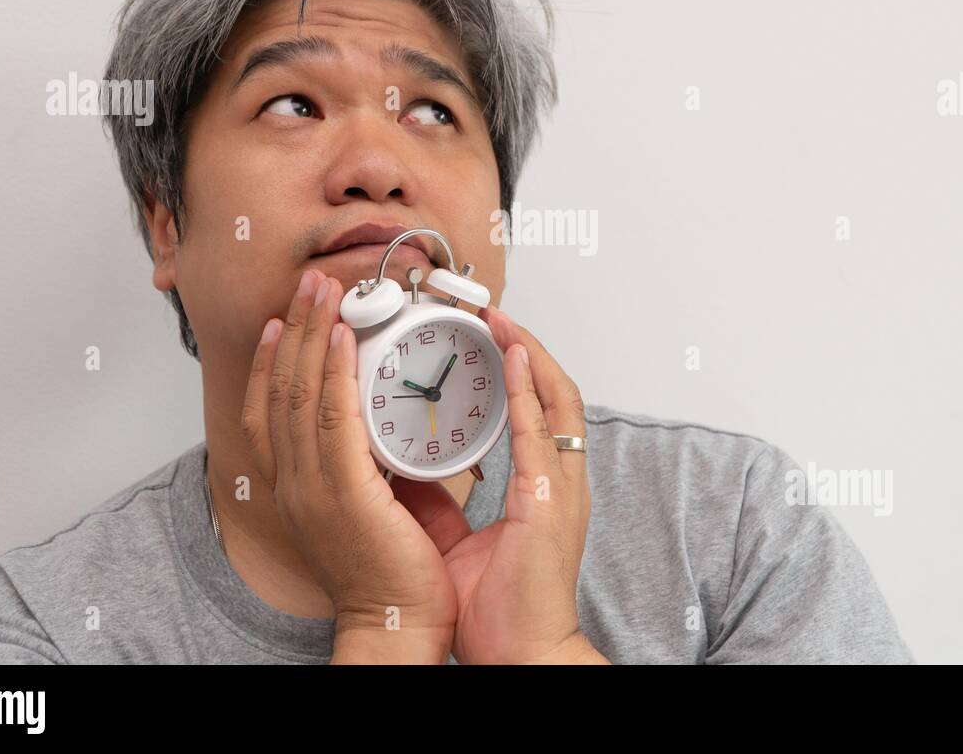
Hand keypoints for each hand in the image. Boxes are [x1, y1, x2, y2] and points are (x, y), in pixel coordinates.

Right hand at [241, 269, 468, 663]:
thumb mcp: (366, 511)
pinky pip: (332, 418)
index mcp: (295, 488)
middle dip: (292, 330)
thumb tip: (381, 432)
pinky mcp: (344, 491)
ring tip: (323, 292)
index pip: (266, 411)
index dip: (269, 361)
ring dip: (310, 334)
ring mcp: (312, 487)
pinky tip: (341, 338)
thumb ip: (365, 468)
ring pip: (300, 394)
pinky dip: (332, 373)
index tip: (279, 322)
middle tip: (308, 286)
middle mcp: (292, 484)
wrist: (396, 627)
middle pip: (278, 390)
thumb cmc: (389, 575)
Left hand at [436, 304, 600, 663]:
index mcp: (539, 486)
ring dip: (528, 351)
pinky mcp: (552, 504)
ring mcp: (561, 488)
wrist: (521, 656)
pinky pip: (542, 434)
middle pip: (552, 391)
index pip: (533, 408)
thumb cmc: (498, 609)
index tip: (482, 331)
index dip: (513, 365)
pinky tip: (514, 355)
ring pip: (557, 399)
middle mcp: (558, 478)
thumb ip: (439, 494)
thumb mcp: (459, 536)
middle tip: (488, 307)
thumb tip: (401, 459)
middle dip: (523, 343)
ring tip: (500, 315)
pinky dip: (530, 389)